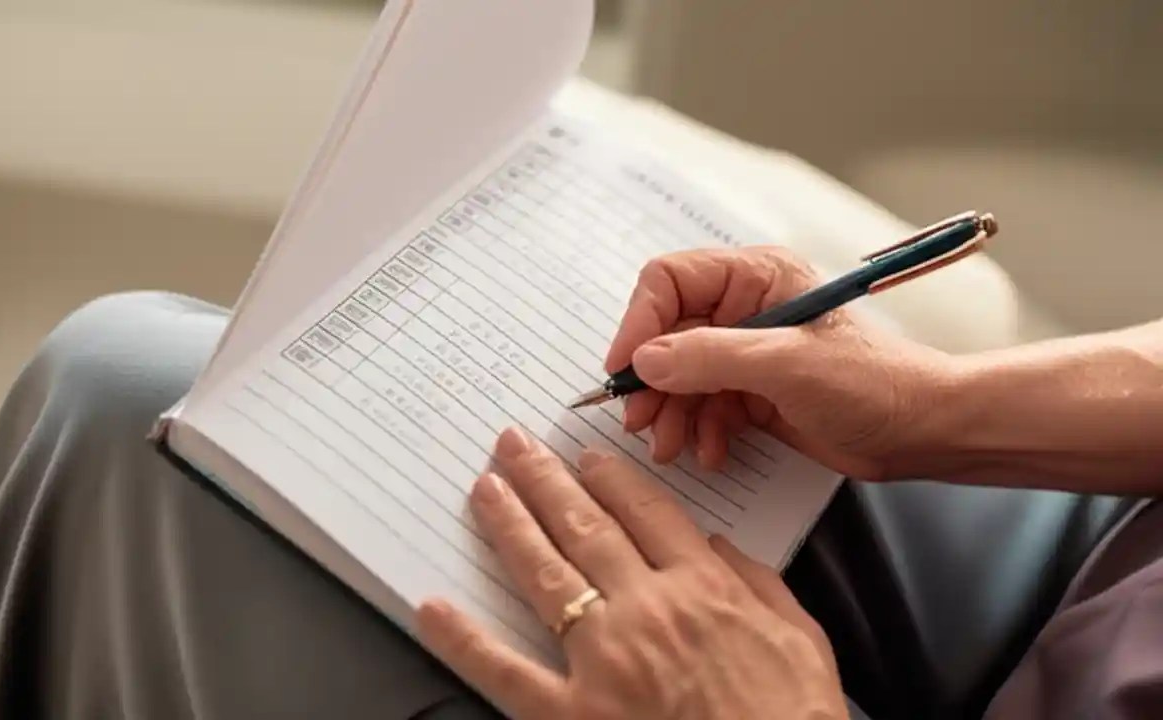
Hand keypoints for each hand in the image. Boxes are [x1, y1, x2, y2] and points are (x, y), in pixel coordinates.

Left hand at [417, 428, 848, 719]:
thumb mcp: (801, 641)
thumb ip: (758, 584)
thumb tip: (717, 546)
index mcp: (703, 590)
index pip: (647, 512)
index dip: (611, 478)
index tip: (586, 458)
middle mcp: (647, 611)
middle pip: (586, 526)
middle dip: (545, 479)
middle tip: (513, 445)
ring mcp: (604, 661)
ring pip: (546, 573)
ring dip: (510, 524)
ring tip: (483, 490)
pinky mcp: (572, 715)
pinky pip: (506, 671)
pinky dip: (463, 639)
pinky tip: (433, 609)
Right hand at [606, 247, 955, 480]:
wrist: (922, 432)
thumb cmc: (874, 383)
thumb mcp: (787, 365)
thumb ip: (711, 357)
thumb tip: (645, 360)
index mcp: (755, 277)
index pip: (670, 282)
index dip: (639, 323)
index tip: (625, 370)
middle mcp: (744, 308)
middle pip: (666, 334)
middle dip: (652, 381)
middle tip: (641, 421)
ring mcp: (746, 352)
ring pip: (678, 376)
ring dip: (670, 413)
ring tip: (671, 447)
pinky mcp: (751, 391)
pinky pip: (702, 406)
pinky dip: (698, 430)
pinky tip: (711, 453)